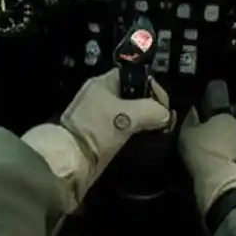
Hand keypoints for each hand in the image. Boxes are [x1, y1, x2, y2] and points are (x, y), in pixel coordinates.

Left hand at [22, 69, 170, 211]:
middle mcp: (101, 95)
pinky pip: (123, 128)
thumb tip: (166, 115)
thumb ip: (152, 110)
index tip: (164, 107)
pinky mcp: (100, 134)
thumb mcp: (128, 115)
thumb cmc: (96, 130)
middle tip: (163, 122)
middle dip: (150, 106)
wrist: (70, 160)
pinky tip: (144, 141)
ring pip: (130, 113)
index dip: (153, 88)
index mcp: (104, 83)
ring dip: (144, 121)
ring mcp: (99, 116)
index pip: (136, 75)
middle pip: (134, 95)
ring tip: (157, 133)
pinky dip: (134, 133)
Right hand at [179, 107, 235, 214]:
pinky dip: (228, 168)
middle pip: (227, 133)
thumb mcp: (187, 133)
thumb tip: (193, 112)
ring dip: (225, 154)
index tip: (199, 131)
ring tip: (210, 164)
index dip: (207, 123)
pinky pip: (235, 164)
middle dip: (218, 139)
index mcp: (227, 117)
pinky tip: (217, 174)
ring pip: (233, 149)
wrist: (221, 181)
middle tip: (204, 148)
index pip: (217, 115)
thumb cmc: (202, 150)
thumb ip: (190, 121)